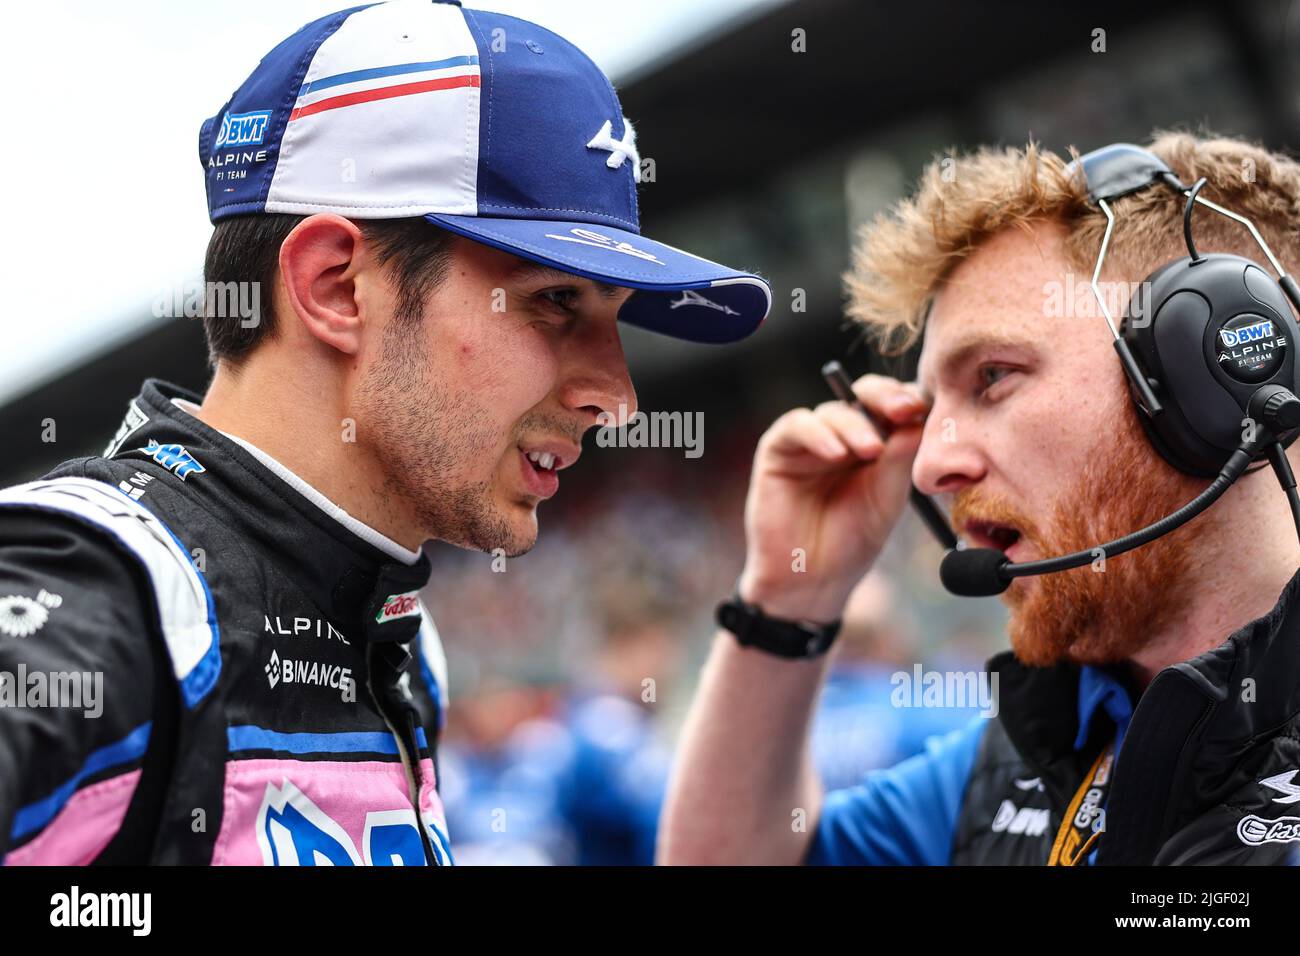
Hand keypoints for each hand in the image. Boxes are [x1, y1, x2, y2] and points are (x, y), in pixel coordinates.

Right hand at [737, 374, 928, 622]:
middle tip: (903, 410)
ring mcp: (810, 441)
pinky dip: (817, 433)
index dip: (908, 400)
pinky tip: (835, 453)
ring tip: (870, 450)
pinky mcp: (778, 450)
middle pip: (863, 395)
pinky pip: (797, 426)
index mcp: (875, 443)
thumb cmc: (851, 541)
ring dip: (854, 425)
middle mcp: (842, 436)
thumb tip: (918, 415)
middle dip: (885, 397)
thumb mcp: (887, 497)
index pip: (893, 405)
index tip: (925, 410)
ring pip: (833, 411)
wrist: (811, 579)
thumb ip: (900, 456)